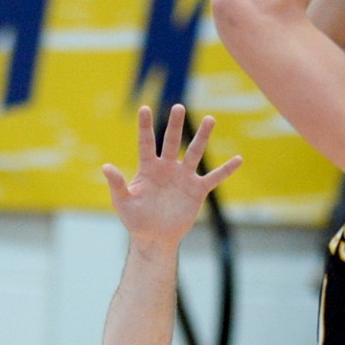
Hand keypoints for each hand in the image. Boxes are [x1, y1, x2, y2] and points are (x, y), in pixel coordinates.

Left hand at [102, 105, 241, 250]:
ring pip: (194, 152)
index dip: (145, 126)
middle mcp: (167, 168)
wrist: (154, 238)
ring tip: (210, 119)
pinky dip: (226, 170)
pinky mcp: (197, 190)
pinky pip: (214, 178)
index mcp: (148, 168)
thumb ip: (116, 184)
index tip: (145, 108)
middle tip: (178, 106)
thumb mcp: (123, 202)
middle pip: (172, 141)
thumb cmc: (135, 220)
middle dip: (174, 124)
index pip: (146, 143)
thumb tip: (105, 167)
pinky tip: (239, 159)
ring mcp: (183, 177)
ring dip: (202, 137)